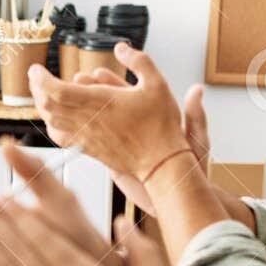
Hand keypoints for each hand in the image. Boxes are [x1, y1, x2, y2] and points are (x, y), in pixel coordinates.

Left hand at [31, 43, 186, 179]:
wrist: (160, 162)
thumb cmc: (160, 125)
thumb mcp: (157, 84)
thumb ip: (138, 61)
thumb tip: (120, 48)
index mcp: (99, 101)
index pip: (56, 89)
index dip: (40, 79)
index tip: (35, 70)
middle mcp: (86, 119)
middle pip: (47, 104)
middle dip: (37, 88)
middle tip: (36, 77)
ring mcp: (84, 136)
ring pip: (50, 119)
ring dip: (42, 105)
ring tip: (43, 93)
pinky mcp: (86, 148)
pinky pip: (59, 136)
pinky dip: (52, 124)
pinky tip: (55, 117)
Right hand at [71, 70, 210, 209]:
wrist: (180, 193)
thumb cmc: (192, 167)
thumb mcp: (197, 138)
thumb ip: (195, 115)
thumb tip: (197, 89)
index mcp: (154, 116)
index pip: (130, 94)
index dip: (113, 82)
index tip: (98, 72)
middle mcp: (135, 126)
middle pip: (109, 104)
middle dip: (92, 92)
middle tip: (76, 82)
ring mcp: (123, 141)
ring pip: (99, 121)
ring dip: (84, 110)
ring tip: (68, 100)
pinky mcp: (114, 158)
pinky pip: (95, 142)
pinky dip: (83, 133)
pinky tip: (70, 125)